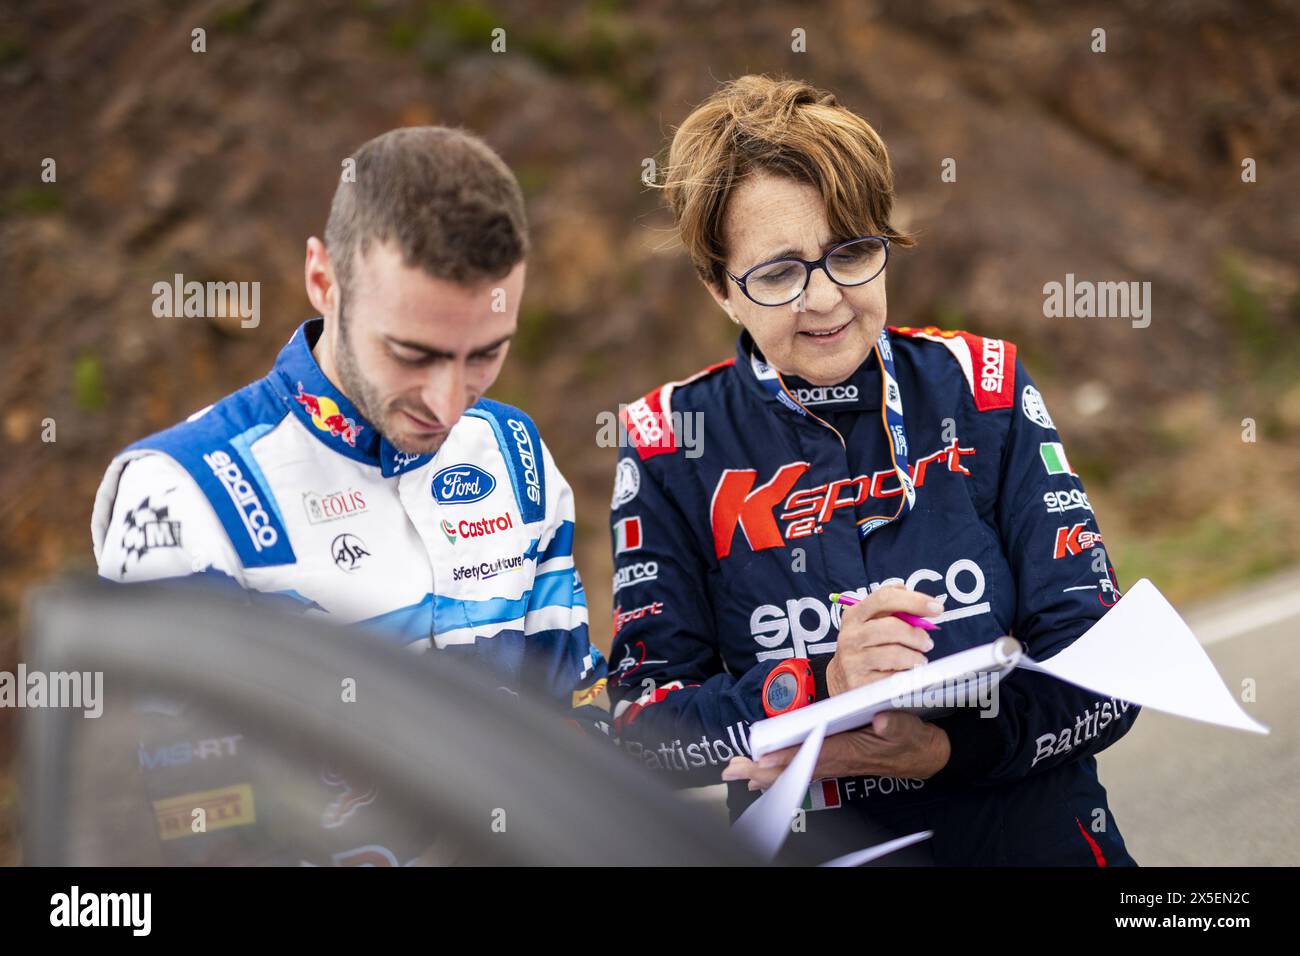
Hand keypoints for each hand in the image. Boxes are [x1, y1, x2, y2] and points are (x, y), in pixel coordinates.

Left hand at [722, 712, 950, 789]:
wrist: (925, 755)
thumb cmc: (914, 739)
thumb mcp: (909, 727)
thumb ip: (895, 722)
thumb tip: (881, 717)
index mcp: (851, 750)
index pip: (812, 754)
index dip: (787, 755)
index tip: (762, 755)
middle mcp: (839, 760)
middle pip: (795, 767)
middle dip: (764, 769)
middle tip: (733, 769)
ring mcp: (836, 763)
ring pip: (795, 771)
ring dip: (767, 773)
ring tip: (738, 773)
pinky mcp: (837, 762)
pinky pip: (802, 770)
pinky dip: (781, 773)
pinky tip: (763, 777)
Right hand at [826, 585, 943, 695]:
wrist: (841, 678)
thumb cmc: (864, 646)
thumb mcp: (870, 622)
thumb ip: (890, 607)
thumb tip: (909, 591)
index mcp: (855, 615)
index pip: (884, 598)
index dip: (914, 600)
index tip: (937, 608)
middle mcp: (850, 636)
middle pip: (892, 627)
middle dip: (917, 635)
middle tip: (927, 642)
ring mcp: (853, 660)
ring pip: (895, 654)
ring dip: (915, 658)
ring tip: (919, 660)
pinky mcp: (860, 683)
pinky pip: (893, 678)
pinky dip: (906, 676)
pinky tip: (907, 674)